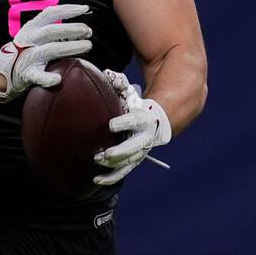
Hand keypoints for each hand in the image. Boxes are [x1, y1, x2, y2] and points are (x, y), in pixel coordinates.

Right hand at [0, 4, 92, 104]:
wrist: (2, 71)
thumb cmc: (26, 51)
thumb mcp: (34, 35)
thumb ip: (53, 30)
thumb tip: (82, 26)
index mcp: (31, 28)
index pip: (50, 13)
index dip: (68, 10)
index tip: (84, 9)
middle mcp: (29, 39)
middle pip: (52, 31)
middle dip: (72, 29)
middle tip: (89, 31)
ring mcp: (27, 56)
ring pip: (50, 50)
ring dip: (71, 47)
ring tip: (87, 46)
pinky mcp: (26, 74)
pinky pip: (37, 76)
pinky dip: (47, 78)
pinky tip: (57, 80)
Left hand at [93, 69, 171, 184]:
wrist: (158, 120)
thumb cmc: (137, 104)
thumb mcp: (131, 93)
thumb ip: (120, 84)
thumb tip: (107, 74)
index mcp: (143, 118)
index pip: (135, 121)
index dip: (125, 122)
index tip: (111, 125)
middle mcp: (144, 137)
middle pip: (133, 148)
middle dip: (118, 152)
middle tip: (103, 155)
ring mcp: (140, 150)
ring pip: (129, 163)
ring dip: (113, 168)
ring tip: (96, 171)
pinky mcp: (134, 160)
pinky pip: (124, 171)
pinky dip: (112, 177)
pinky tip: (96, 181)